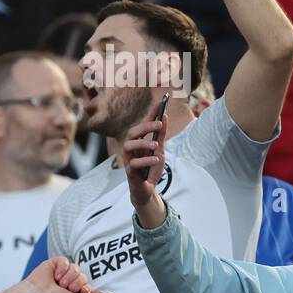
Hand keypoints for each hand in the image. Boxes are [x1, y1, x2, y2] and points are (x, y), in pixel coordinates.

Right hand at [24, 256, 98, 292]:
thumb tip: (99, 292)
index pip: (88, 286)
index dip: (86, 288)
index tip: (78, 292)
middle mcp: (68, 282)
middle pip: (84, 277)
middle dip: (77, 283)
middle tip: (65, 289)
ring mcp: (61, 272)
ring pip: (76, 268)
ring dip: (69, 277)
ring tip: (59, 283)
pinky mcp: (54, 263)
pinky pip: (66, 260)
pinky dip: (63, 268)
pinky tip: (55, 275)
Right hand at [122, 110, 168, 228]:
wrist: (147, 190)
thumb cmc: (150, 168)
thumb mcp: (159, 150)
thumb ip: (160, 136)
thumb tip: (164, 117)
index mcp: (139, 142)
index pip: (144, 124)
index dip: (151, 113)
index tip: (161, 102)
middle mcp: (131, 149)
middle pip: (132, 132)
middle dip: (145, 126)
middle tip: (159, 124)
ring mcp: (129, 160)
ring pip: (128, 146)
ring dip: (142, 143)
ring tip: (156, 145)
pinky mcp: (130, 172)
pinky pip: (133, 164)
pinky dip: (145, 161)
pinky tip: (155, 159)